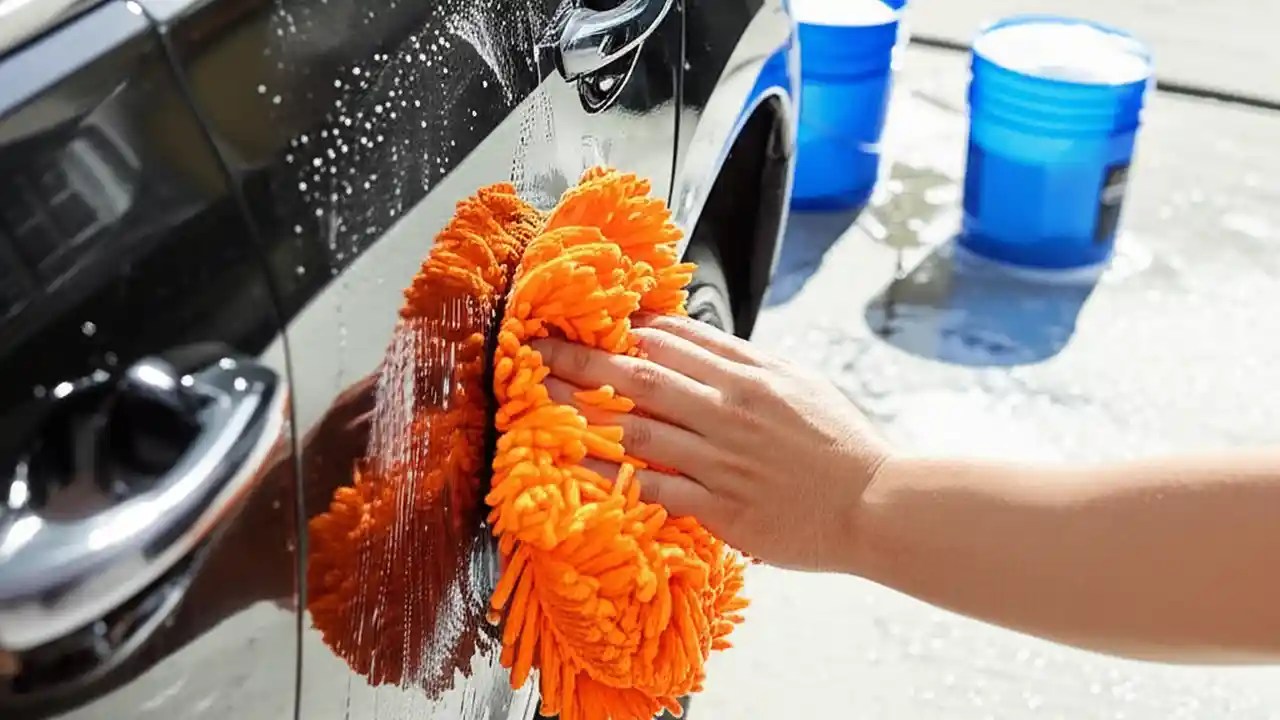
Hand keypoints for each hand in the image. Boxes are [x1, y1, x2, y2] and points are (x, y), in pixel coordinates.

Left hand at [531, 315, 891, 571]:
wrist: (873, 504)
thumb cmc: (838, 443)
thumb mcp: (798, 380)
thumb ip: (742, 359)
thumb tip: (688, 334)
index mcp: (749, 375)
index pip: (672, 340)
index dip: (621, 331)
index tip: (584, 325)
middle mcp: (730, 410)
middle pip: (640, 375)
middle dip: (583, 359)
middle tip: (536, 350)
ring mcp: (721, 459)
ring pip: (636, 428)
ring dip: (582, 414)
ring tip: (541, 403)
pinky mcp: (719, 506)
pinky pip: (652, 487)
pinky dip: (612, 476)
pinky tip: (576, 468)